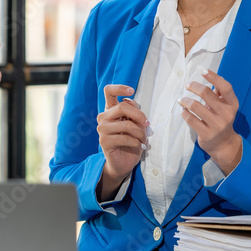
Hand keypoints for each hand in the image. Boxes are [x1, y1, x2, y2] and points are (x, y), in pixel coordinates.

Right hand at [96, 84, 148, 199]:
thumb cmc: (130, 141)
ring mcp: (102, 129)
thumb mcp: (135, 124)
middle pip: (122, 106)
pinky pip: (126, 138)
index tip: (131, 91)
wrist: (123, 163)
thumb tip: (134, 103)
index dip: (120, 88)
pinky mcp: (104, 141)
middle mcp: (103, 117)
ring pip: (127, 124)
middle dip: (139, 115)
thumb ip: (134, 113)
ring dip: (140, 132)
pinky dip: (137, 142)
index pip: (109, 92)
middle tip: (147, 124)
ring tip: (144, 139)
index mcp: (110, 110)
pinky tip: (140, 146)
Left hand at [178, 69, 242, 174]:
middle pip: (206, 93)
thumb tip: (211, 76)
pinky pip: (191, 119)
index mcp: (232, 104)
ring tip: (181, 99)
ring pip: (195, 106)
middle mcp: (226, 114)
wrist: (224, 144)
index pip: (225, 87)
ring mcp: (216, 125)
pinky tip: (183, 110)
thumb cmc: (222, 120)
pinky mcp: (206, 133)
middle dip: (194, 86)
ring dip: (185, 100)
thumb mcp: (225, 107)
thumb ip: (220, 93)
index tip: (202, 69)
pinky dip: (184, 112)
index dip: (213, 76)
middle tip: (187, 85)